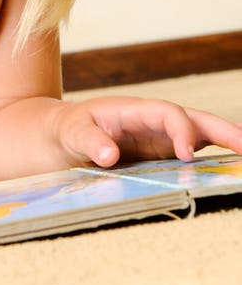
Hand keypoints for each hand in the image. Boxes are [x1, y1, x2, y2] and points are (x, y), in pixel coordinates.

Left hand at [51, 96, 241, 167]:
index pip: (168, 113)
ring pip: (200, 137)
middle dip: (223, 130)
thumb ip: (88, 140)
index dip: (181, 130)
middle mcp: (153, 123)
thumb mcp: (70, 132)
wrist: (59, 137)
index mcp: (135, 111)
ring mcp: (159, 140)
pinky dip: (210, 162)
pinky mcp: (159, 157)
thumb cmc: (67, 130)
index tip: (186, 155)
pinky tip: (226, 173)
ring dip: (225, 144)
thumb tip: (109, 155)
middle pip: (195, 120)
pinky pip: (190, 157)